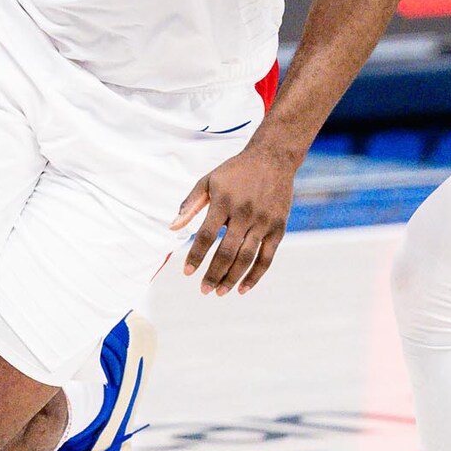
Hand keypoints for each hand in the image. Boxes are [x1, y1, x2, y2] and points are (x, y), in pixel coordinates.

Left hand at [171, 134, 298, 294]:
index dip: (196, 256)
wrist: (273, 158)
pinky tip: (243, 288)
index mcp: (224, 201)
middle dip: (213, 275)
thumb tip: (172, 228)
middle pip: (226, 252)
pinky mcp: (278, 228)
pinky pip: (267, 258)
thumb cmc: (235, 171)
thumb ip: (190, 205)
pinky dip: (255, 276)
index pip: (207, 235)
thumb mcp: (208, 181)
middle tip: (203, 290)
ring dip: (232, 279)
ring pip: (246, 259)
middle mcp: (245, 213)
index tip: (186, 272)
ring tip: (219, 293)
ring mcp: (264, 222)